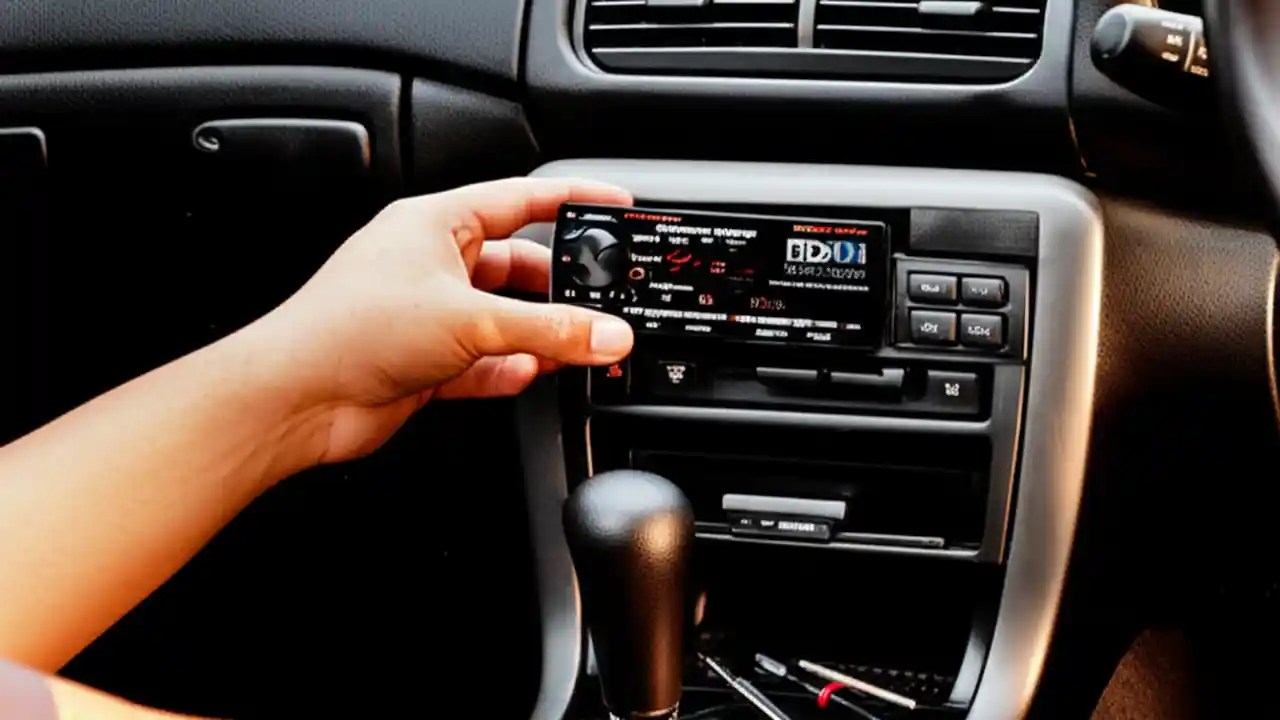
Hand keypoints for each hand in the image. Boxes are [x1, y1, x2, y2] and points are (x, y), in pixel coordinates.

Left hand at [252, 178, 635, 463]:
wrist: (295, 397)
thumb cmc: (351, 328)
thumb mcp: (470, 320)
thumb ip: (548, 329)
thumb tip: (605, 332)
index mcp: (438, 223)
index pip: (521, 198)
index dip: (572, 199)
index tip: (616, 205)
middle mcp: (433, 263)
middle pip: (518, 268)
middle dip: (559, 289)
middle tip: (602, 304)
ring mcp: (429, 314)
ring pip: (504, 319)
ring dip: (537, 336)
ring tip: (576, 347)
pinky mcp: (426, 361)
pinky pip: (485, 362)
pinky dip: (508, 370)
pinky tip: (526, 375)